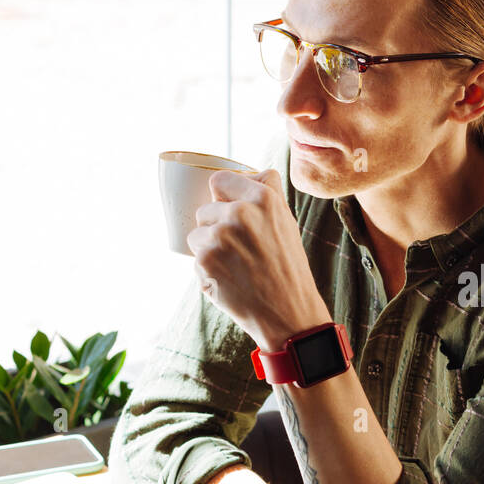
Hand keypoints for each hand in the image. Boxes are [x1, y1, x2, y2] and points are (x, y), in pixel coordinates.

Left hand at [186, 168, 329, 348]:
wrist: (288, 312)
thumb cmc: (288, 267)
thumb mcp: (287, 221)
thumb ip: (268, 192)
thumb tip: (251, 171)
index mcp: (262, 198)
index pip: (219, 180)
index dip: (222, 197)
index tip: (229, 211)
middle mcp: (240, 213)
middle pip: (205, 209)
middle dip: (216, 227)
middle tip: (240, 250)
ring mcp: (220, 236)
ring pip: (196, 234)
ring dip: (209, 249)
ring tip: (235, 266)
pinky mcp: (205, 260)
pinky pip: (195, 258)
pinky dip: (207, 270)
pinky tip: (230, 280)